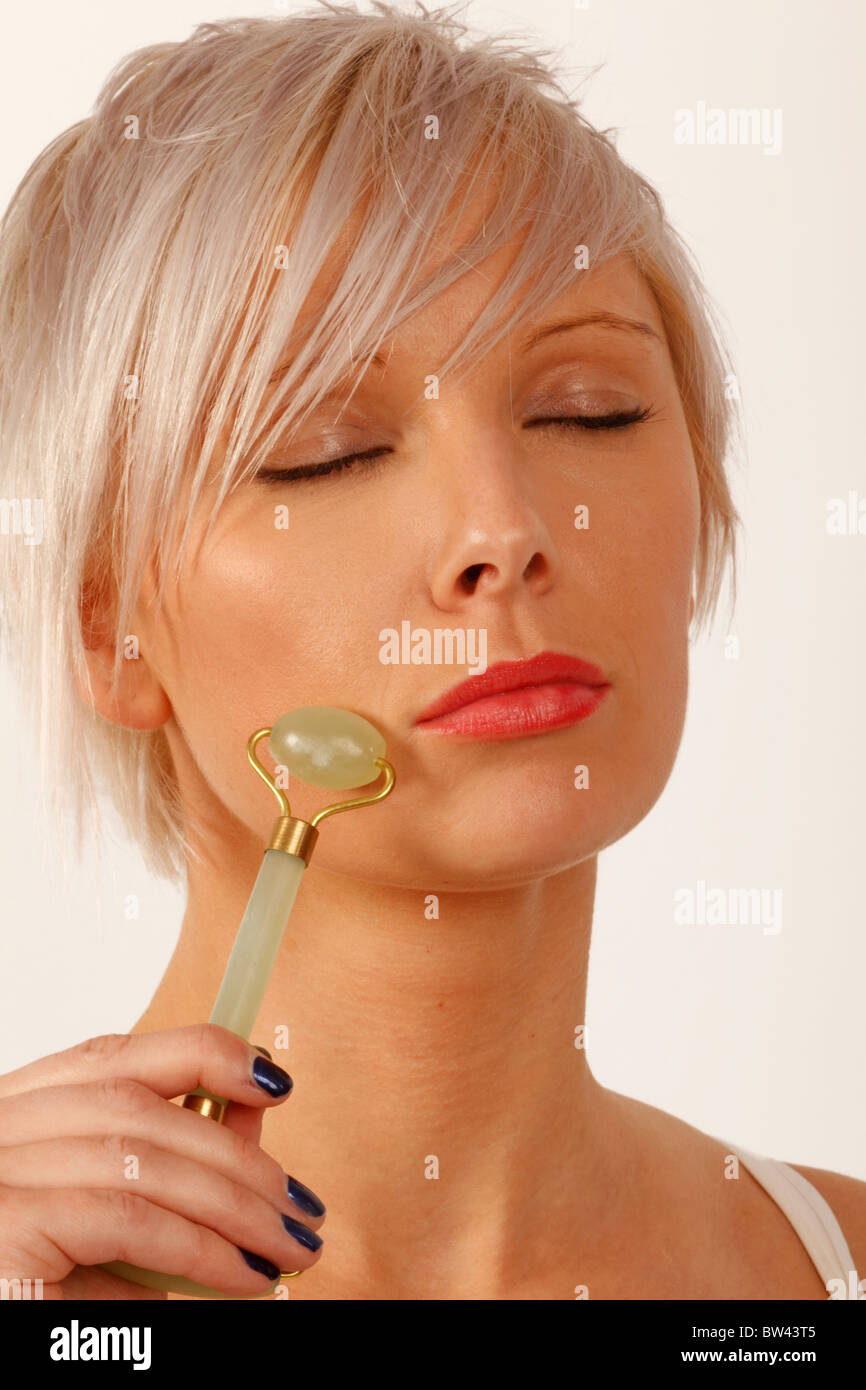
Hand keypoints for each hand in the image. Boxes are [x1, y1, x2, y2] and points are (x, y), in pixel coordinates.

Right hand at [0, 1025, 324, 1298]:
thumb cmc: (44, 1293)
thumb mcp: (111, 1220)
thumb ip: (172, 1165)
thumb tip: (252, 1122)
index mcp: (14, 1113)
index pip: (112, 1056)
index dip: (201, 1054)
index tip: (273, 1081)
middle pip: (134, 1107)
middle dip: (235, 1153)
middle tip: (299, 1205)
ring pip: (141, 1161)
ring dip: (234, 1206)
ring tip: (286, 1248)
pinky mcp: (8, 1228)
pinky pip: (130, 1221)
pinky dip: (200, 1247)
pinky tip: (244, 1276)